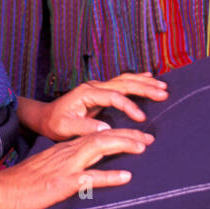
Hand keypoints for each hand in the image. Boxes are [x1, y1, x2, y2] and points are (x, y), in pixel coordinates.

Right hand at [0, 128, 152, 208]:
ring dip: (123, 145)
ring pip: (99, 148)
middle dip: (128, 135)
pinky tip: (126, 176)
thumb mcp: (47, 168)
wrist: (2, 190)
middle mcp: (68, 153)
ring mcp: (66, 167)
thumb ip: (66, 165)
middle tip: (149, 138)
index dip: (119, 134)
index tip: (138, 136)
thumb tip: (84, 170)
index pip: (96, 135)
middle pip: (103, 136)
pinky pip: (90, 178)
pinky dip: (109, 176)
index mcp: (64, 149)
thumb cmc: (22, 183)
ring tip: (143, 147)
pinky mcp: (63, 184)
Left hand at [39, 72, 168, 141]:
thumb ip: (84, 128)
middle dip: (145, 88)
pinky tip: (150, 79)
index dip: (128, 106)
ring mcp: (98, 87)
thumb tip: (106, 129)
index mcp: (86, 93)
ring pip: (125, 80)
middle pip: (123, 83)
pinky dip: (137, 81)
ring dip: (145, 83)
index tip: (141, 118)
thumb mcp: (65, 128)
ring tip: (163, 87)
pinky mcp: (101, 92)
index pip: (113, 97)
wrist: (45, 116)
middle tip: (164, 94)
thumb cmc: (55, 123)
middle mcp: (94, 86)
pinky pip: (122, 83)